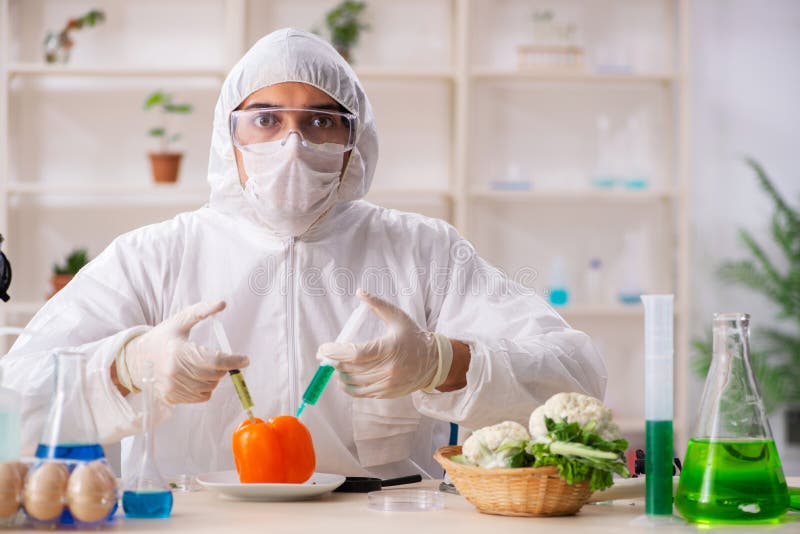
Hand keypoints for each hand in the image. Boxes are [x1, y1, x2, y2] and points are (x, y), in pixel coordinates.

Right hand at [121, 301, 248, 403]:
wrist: (138, 358)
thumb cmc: (163, 337)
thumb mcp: (180, 320)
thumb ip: (201, 311)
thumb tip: (222, 303)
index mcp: (178, 351)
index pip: (215, 360)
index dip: (233, 360)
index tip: (245, 359)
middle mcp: (174, 372)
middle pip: (215, 375)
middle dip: (223, 367)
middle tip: (218, 358)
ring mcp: (172, 387)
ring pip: (210, 387)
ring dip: (214, 378)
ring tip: (203, 366)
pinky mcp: (173, 398)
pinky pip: (202, 397)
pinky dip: (206, 388)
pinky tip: (197, 377)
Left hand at [316, 290, 452, 398]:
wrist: (433, 362)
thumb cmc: (413, 337)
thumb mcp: (397, 317)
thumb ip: (377, 305)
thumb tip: (360, 292)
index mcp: (389, 349)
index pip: (354, 354)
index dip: (335, 352)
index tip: (323, 348)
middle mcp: (388, 369)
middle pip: (350, 369)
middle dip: (332, 362)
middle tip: (323, 355)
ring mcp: (387, 384)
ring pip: (353, 382)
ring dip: (338, 374)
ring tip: (331, 365)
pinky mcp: (386, 393)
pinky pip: (360, 393)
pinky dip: (347, 386)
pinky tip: (342, 377)